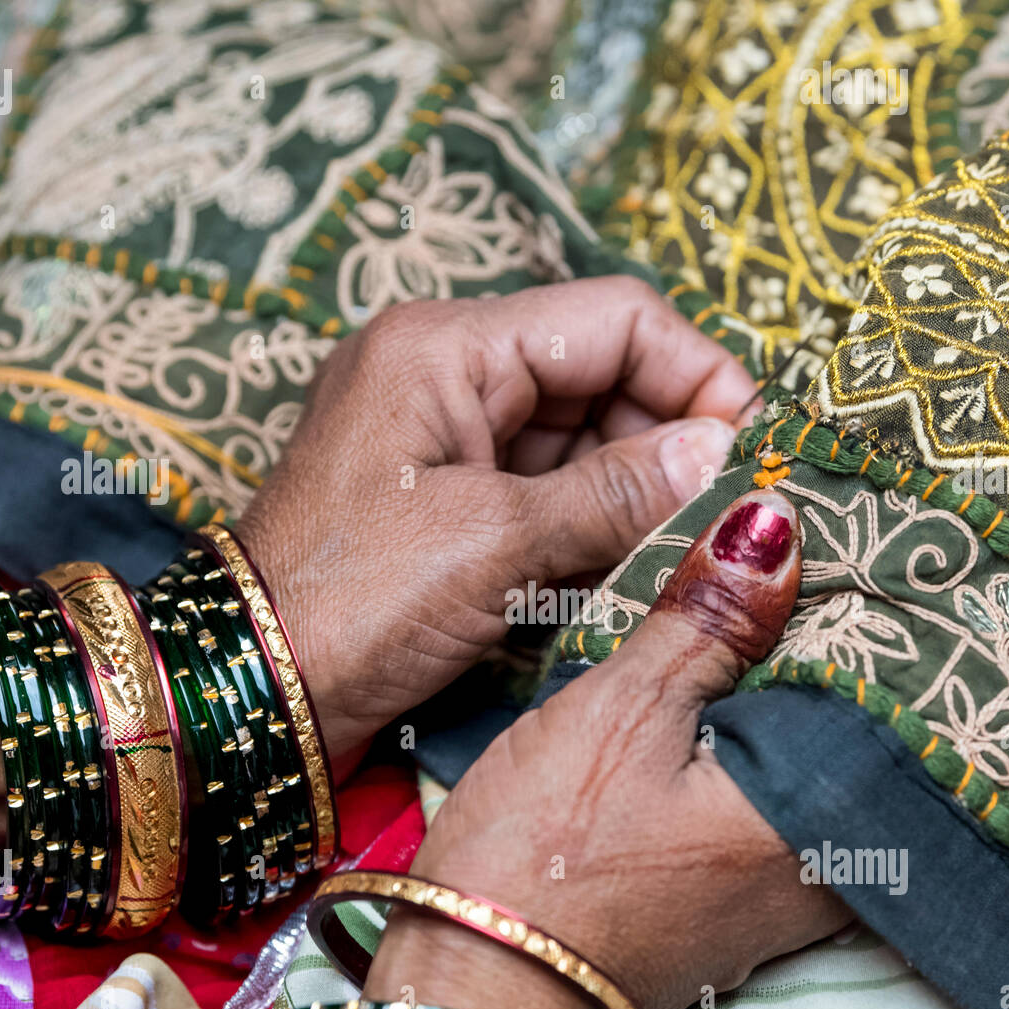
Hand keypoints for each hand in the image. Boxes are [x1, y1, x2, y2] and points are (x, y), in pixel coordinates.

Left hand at [236, 276, 756, 764]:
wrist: (255, 689)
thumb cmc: (354, 601)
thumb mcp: (495, 541)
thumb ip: (616, 491)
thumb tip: (722, 452)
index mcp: (444, 348)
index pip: (612, 319)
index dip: (696, 373)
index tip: (753, 443)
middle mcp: (447, 376)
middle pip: (601, 377)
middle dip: (672, 441)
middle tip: (732, 511)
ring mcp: (448, 440)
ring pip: (581, 441)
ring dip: (640, 490)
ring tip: (690, 546)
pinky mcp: (450, 501)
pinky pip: (548, 492)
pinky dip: (597, 524)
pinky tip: (638, 563)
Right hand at [301, 487, 852, 1008]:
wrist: (481, 994)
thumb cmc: (546, 858)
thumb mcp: (619, 717)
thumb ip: (707, 623)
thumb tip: (776, 525)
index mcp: (826, 813)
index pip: (897, 683)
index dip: (884, 599)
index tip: (873, 527)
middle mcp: (834, 864)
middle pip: (869, 725)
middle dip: (851, 640)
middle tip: (835, 542)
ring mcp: (790, 895)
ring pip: (825, 761)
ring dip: (808, 688)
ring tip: (790, 595)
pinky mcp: (743, 904)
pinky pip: (788, 797)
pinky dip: (775, 738)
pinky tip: (744, 685)